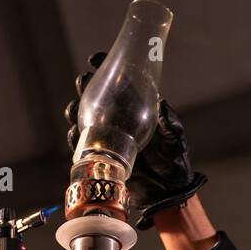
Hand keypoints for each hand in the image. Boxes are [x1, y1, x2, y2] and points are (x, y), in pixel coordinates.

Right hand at [64, 51, 207, 229]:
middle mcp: (119, 119)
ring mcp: (108, 137)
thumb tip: (163, 106)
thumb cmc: (174, 160)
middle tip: (83, 81)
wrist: (167, 190)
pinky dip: (76, 138)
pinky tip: (76, 133)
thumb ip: (171, 125)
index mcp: (136, 108)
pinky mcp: (102, 155)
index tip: (94, 59)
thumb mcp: (176, 140)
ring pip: (84, 118)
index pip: (116, 82)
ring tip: (75, 108)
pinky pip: (82, 144)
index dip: (103, 68)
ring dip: (75, 110)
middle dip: (84, 86)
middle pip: (94, 97)